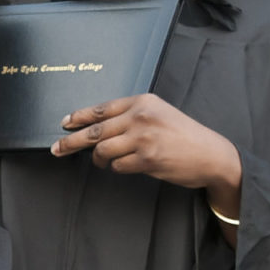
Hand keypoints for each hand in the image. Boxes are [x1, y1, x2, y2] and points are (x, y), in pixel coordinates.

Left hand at [51, 94, 243, 207]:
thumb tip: (99, 128)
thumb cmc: (185, 136)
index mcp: (143, 102)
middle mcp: (141, 117)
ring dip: (98, 159)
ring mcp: (143, 138)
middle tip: (58, 148)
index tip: (65, 123)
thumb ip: (133, 116)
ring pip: (103, 150)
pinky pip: (117, 166)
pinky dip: (117, 167)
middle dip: (72, 140)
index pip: (102, 109)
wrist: (212, 155)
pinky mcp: (146, 159)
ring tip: (101, 161)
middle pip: (95, 130)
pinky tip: (127, 165)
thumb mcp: (160, 114)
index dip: (79, 117)